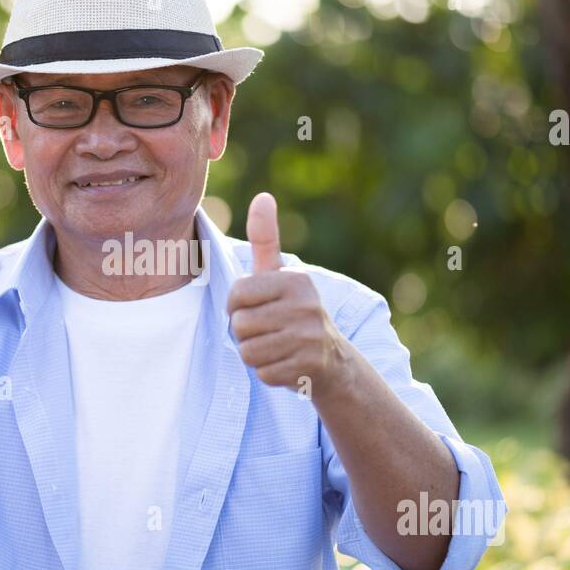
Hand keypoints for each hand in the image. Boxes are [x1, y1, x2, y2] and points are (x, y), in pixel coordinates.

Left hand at [227, 192, 346, 393]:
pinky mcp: (309, 366)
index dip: (237, 305)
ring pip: (248, 351)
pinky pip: (263, 373)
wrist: (333, 360)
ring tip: (277, 346)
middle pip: (240, 325)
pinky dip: (269, 373)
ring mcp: (309, 337)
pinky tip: (287, 363)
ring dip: (256, 354)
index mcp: (295, 279)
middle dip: (246, 333)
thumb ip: (265, 238)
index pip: (236, 294)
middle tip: (269, 330)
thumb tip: (262, 196)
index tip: (257, 307)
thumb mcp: (280, 274)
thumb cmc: (293, 311)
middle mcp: (306, 305)